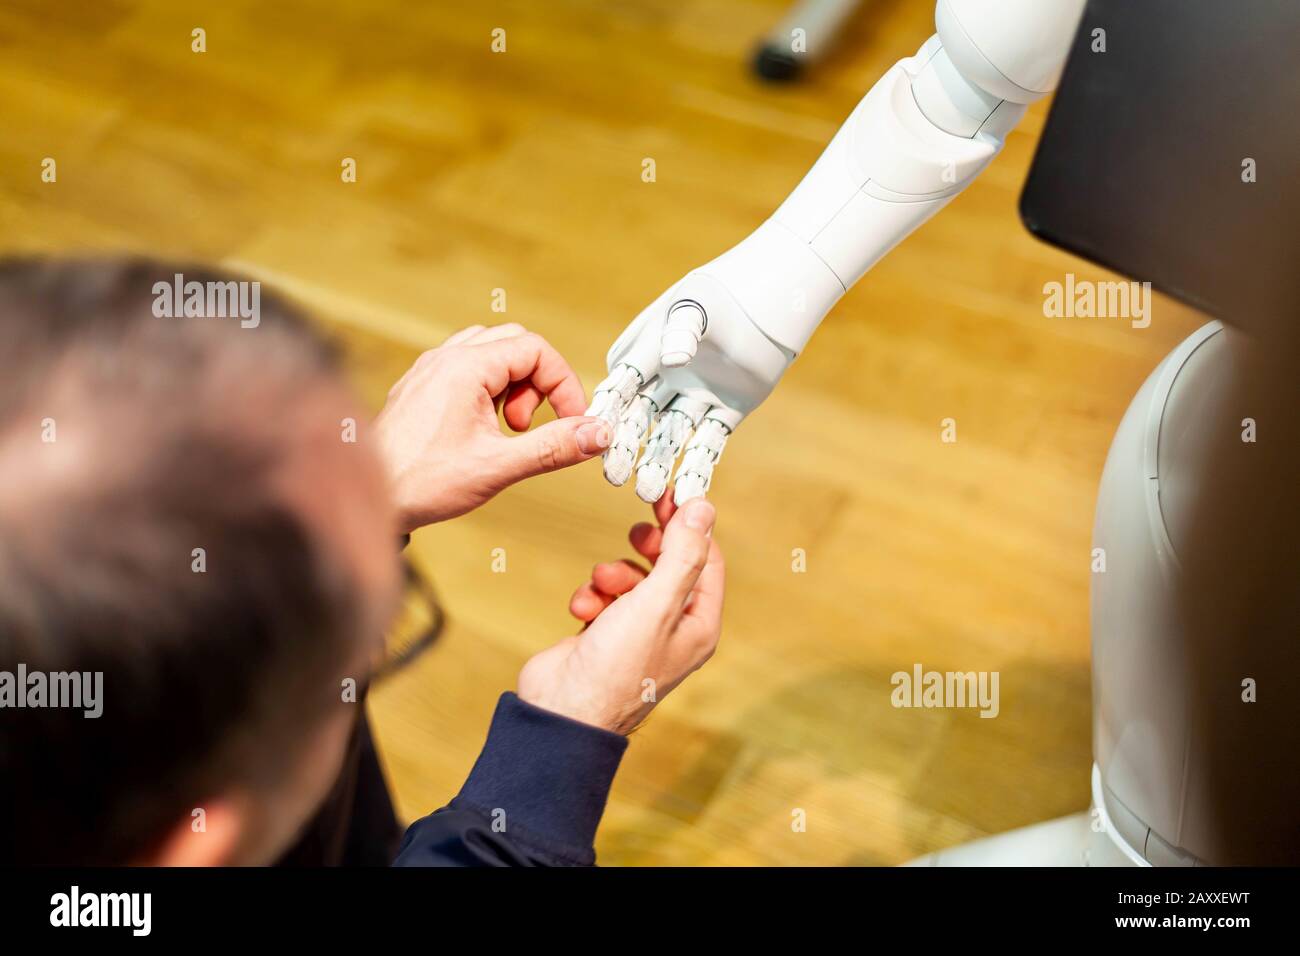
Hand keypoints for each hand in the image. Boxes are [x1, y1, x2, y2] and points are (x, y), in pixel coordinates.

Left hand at [374, 324, 611, 532]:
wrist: (368, 498)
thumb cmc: (420, 481)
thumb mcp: (498, 467)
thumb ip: (553, 447)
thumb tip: (597, 434)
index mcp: (465, 368)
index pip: (536, 349)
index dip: (563, 383)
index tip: (571, 419)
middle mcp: (445, 359)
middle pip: (515, 344)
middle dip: (537, 383)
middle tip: (528, 426)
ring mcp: (430, 371)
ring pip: (490, 353)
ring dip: (512, 386)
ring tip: (505, 430)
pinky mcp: (421, 387)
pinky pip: (466, 369)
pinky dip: (488, 392)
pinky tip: (481, 431)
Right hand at [517, 495, 723, 734]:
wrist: (562, 712)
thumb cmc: (616, 667)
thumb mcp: (656, 602)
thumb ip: (682, 554)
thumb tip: (704, 508)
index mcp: (699, 624)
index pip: (707, 560)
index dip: (691, 526)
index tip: (671, 495)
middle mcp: (674, 629)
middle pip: (670, 565)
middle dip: (649, 548)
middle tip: (636, 530)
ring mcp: (638, 633)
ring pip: (632, 579)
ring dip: (612, 574)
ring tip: (600, 586)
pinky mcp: (605, 634)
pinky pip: (604, 597)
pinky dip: (592, 596)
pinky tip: (581, 609)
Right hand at [586, 265, 798, 506]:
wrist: (770, 302)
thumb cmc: (725, 294)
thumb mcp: (697, 307)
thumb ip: (680, 331)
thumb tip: (672, 360)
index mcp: (644, 352)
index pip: (621, 387)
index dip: (607, 414)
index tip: (591, 439)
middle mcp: (664, 379)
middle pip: (641, 419)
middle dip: (627, 449)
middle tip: (614, 478)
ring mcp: (694, 396)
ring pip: (671, 436)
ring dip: (658, 464)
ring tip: (647, 493)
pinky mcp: (724, 411)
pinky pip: (708, 444)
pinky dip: (697, 469)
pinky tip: (688, 495)